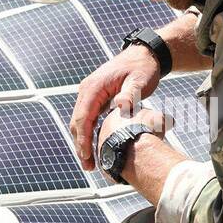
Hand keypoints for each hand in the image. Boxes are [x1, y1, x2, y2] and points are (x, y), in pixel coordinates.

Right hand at [69, 46, 162, 169]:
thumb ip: (130, 94)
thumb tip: (120, 106)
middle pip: (77, 122)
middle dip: (80, 145)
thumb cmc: (143, 68)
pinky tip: (95, 148)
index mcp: (94, 87)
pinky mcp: (95, 98)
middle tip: (89, 166)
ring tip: (90, 163)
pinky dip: (89, 134)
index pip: (83, 117)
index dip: (83, 138)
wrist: (144, 55)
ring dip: (83, 142)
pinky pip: (88, 119)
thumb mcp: (139, 80)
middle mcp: (87, 90)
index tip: (86, 155)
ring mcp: (90, 94)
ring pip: (80, 122)